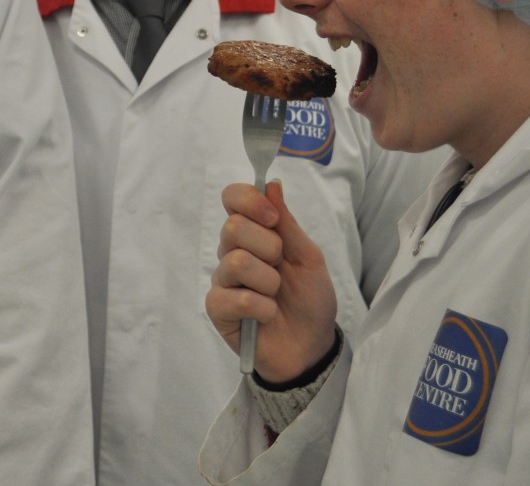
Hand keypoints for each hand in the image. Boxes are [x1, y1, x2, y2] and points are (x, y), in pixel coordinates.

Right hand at [205, 180, 338, 382]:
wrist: (312, 345)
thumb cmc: (310, 299)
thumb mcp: (309, 257)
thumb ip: (288, 224)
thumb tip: (272, 185)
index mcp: (253, 233)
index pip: (232, 198)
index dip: (249, 200)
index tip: (273, 218)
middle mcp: (231, 251)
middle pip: (233, 227)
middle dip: (268, 247)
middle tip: (281, 266)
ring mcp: (222, 280)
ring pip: (235, 262)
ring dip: (269, 281)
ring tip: (276, 296)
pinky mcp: (217, 308)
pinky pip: (236, 297)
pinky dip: (262, 307)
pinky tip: (267, 315)